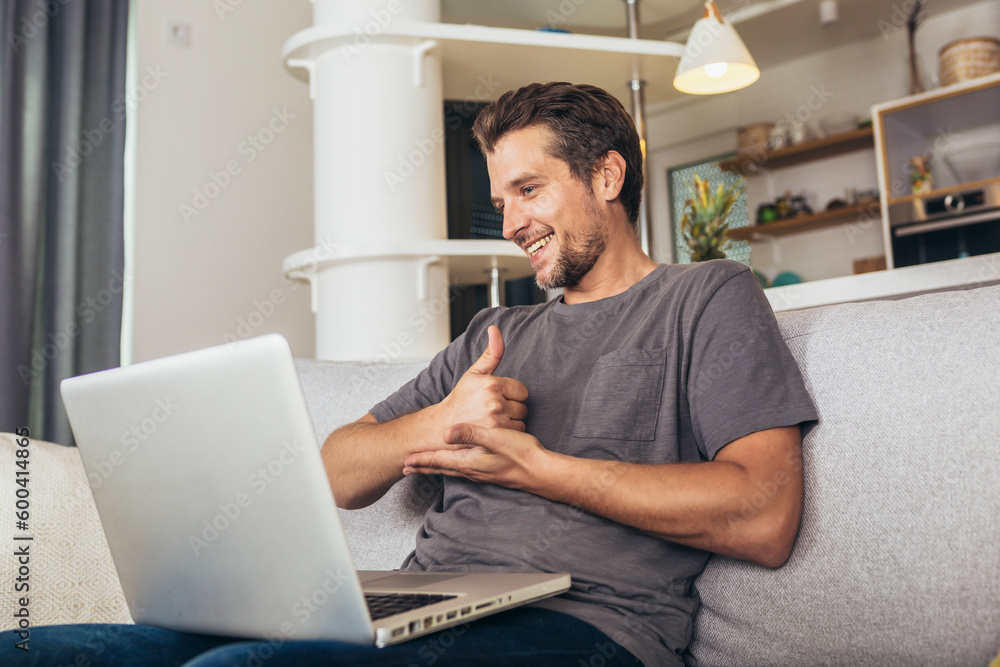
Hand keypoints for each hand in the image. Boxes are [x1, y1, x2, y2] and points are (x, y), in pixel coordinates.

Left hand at [403, 423, 548, 490]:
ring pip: (451, 470)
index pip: (438, 462)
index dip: (421, 460)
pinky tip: (455, 465)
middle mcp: (472, 470)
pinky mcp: (489, 472)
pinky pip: (462, 470)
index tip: (405, 461)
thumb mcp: (495, 439)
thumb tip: (446, 432)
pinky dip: (451, 467)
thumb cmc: (521, 454)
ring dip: (436, 468)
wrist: (541, 472)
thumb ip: (471, 434)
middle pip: (441, 469)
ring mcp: (481, 473)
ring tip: (425, 466)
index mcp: (469, 462)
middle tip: (407, 468)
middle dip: (423, 467)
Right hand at [434, 325, 527, 431]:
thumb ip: (492, 352)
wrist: (443, 425)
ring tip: (493, 420)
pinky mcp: (495, 437)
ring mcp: (496, 421)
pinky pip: (516, 433)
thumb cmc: (461, 398)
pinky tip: (494, 430)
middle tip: (493, 410)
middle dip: (511, 408)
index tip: (498, 397)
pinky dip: (508, 434)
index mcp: (492, 384)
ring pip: (521, 421)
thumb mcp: (475, 373)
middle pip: (522, 407)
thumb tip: (495, 329)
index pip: (522, 390)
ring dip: (511, 421)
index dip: (512, 394)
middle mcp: (495, 402)